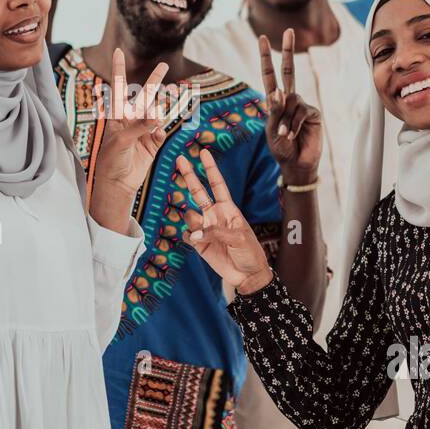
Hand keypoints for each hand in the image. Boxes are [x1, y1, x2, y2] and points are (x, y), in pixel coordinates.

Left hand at [92, 48, 169, 195]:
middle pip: (144, 95)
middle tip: (163, 65)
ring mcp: (143, 130)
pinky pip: (161, 131)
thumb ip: (139, 126)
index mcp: (117, 115)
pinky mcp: (153, 142)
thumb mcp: (121, 140)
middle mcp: (131, 119)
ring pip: (156, 113)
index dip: (119, 69)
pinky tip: (156, 135)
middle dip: (154, 81)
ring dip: (160, 111)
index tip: (117, 51)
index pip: (119, 88)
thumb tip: (158, 115)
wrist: (117, 183)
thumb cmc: (111, 159)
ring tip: (161, 112)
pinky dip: (160, 131)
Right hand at [177, 149, 273, 294]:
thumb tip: (194, 233)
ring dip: (194, 222)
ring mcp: (205, 228)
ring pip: (190, 216)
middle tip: (179, 158)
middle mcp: (214, 215)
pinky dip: (191, 237)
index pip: (217, 184)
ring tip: (204, 234)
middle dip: (189, 175)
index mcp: (228, 209)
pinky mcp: (199, 244)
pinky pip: (188, 235)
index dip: (210, 169)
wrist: (247, 275)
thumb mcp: (239, 238)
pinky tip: (199, 241)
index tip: (204, 153)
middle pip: (198, 191)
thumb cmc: (250, 252)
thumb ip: (216, 232)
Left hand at [260, 29, 321, 182]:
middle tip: (289, 30)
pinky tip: (292, 135)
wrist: (296, 164)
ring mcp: (302, 105)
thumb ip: (273, 110)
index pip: (269, 75)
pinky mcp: (313, 113)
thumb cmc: (281, 148)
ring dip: (285, 119)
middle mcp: (289, 99)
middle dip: (288, 50)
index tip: (263, 38)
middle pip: (288, 70)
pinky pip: (301, 111)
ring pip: (291, 99)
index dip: (266, 57)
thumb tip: (278, 91)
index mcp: (275, 100)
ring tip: (284, 135)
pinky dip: (293, 124)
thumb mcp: (271, 129)